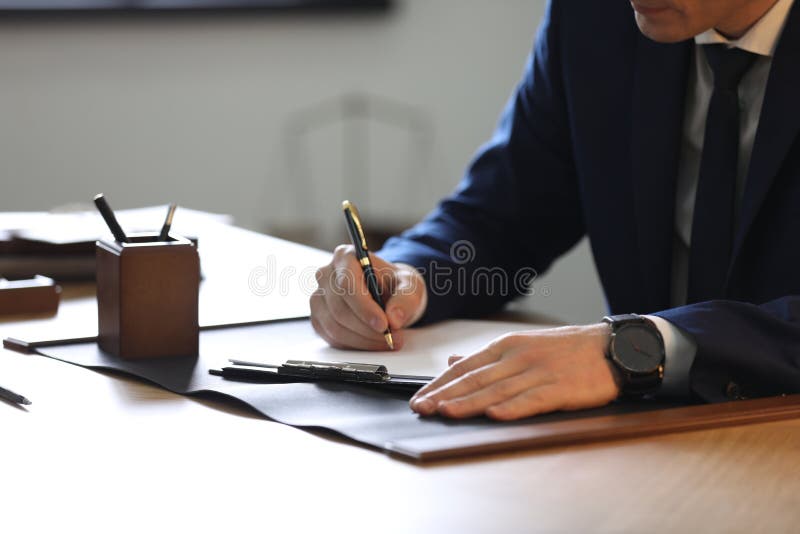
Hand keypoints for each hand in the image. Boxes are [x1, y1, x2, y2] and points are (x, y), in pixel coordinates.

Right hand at [311, 245, 426, 349]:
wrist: (387, 293)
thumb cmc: (395, 284)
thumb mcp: (410, 285)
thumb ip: (405, 298)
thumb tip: (394, 318)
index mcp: (345, 256)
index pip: (347, 284)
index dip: (364, 307)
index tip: (384, 324)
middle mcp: (326, 275)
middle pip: (340, 309)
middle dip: (368, 329)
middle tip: (392, 337)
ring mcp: (318, 297)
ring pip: (335, 326)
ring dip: (363, 340)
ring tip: (387, 341)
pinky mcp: (318, 318)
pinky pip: (332, 337)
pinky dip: (355, 344)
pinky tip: (372, 342)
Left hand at [409, 324, 619, 419]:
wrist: (612, 347)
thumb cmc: (565, 350)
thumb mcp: (522, 345)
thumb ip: (486, 357)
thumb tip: (453, 360)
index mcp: (507, 346)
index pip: (465, 366)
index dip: (440, 383)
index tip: (419, 397)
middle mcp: (518, 357)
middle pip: (475, 378)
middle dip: (445, 394)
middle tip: (421, 408)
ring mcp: (540, 372)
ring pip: (497, 389)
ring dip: (469, 402)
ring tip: (446, 411)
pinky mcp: (561, 388)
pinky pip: (533, 399)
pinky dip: (513, 407)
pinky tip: (495, 415)